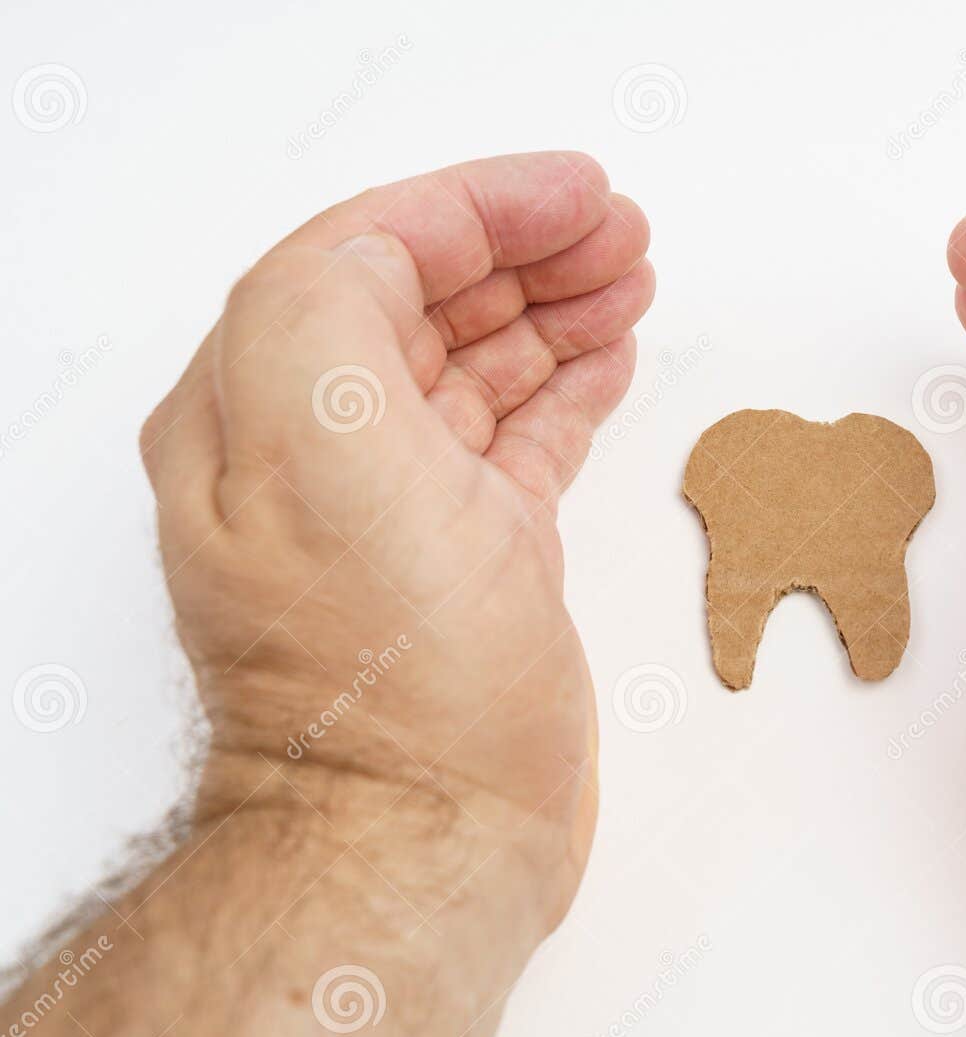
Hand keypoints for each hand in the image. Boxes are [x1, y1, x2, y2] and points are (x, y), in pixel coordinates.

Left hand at [143, 151, 651, 949]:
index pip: (360, 256)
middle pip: (421, 302)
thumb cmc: (393, 680)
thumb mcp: (327, 452)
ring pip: (473, 366)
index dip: (474, 206)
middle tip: (620, 232)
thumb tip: (391, 250)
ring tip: (632, 278)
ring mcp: (395, 511)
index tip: (575, 192)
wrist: (433, 839)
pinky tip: (609, 357)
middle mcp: (314, 456)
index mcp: (257, 413)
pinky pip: (513, 439)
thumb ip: (328, 310)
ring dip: (553, 308)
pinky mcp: (464, 561)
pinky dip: (563, 388)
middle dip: (523, 250)